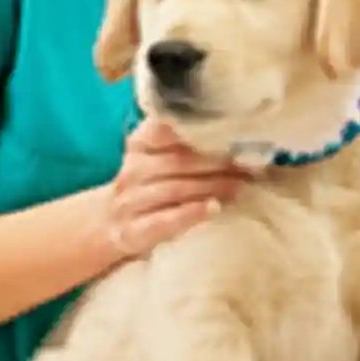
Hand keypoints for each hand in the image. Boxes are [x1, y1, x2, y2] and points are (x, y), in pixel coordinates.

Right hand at [102, 118, 247, 259]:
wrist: (109, 223)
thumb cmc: (149, 184)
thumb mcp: (158, 157)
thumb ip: (185, 142)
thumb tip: (237, 130)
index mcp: (140, 144)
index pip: (165, 129)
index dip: (198, 130)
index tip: (231, 130)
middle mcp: (133, 170)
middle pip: (178, 162)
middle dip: (218, 162)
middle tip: (250, 164)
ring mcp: (130, 202)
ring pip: (174, 190)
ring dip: (212, 186)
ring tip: (241, 185)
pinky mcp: (133, 231)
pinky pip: (164, 221)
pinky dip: (191, 213)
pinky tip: (214, 208)